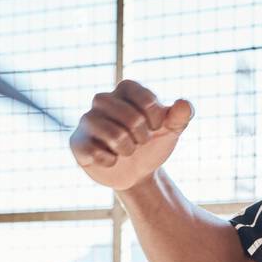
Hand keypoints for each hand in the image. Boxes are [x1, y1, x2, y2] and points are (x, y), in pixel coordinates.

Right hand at [69, 80, 193, 190]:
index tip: (156, 127)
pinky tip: (111, 160)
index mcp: (125, 90)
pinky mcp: (77, 142)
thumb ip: (181, 115)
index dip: (155, 118)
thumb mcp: (172, 129)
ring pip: (113, 134)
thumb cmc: (153, 143)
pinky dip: (110, 161)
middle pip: (130, 117)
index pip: (144, 98)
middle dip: (142, 136)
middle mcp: (102, 100)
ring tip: (127, 151)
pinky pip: (94, 152)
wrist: (138, 171)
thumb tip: (184, 104)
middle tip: (140, 141)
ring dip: (128, 149)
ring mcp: (87, 121)